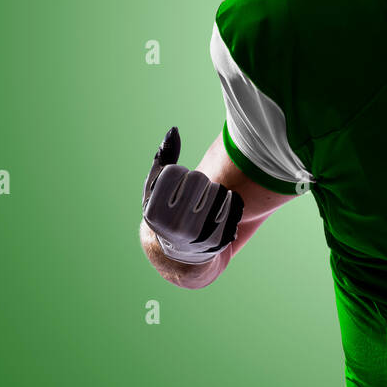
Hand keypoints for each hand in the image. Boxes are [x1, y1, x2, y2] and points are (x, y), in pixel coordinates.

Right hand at [142, 127, 242, 263]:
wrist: (181, 255)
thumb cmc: (166, 212)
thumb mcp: (156, 189)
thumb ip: (163, 159)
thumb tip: (174, 132)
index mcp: (154, 213)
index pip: (177, 173)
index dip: (180, 176)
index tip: (176, 190)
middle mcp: (173, 225)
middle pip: (199, 180)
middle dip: (198, 184)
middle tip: (193, 199)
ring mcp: (196, 235)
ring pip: (217, 191)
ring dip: (215, 194)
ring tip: (205, 207)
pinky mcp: (218, 240)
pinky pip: (233, 206)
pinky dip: (231, 205)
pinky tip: (220, 215)